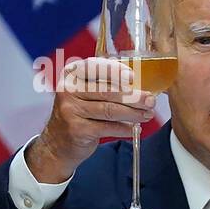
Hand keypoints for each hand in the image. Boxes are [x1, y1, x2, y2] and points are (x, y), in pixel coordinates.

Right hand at [27, 57, 156, 182]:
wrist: (59, 141)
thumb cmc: (80, 113)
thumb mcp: (86, 93)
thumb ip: (107, 85)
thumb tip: (141, 87)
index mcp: (72, 75)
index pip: (95, 67)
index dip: (115, 71)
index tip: (133, 77)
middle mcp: (68, 90)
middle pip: (107, 91)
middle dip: (133, 96)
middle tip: (150, 100)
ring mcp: (70, 110)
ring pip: (109, 110)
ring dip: (133, 113)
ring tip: (148, 115)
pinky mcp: (77, 129)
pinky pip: (107, 127)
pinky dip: (124, 128)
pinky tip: (134, 129)